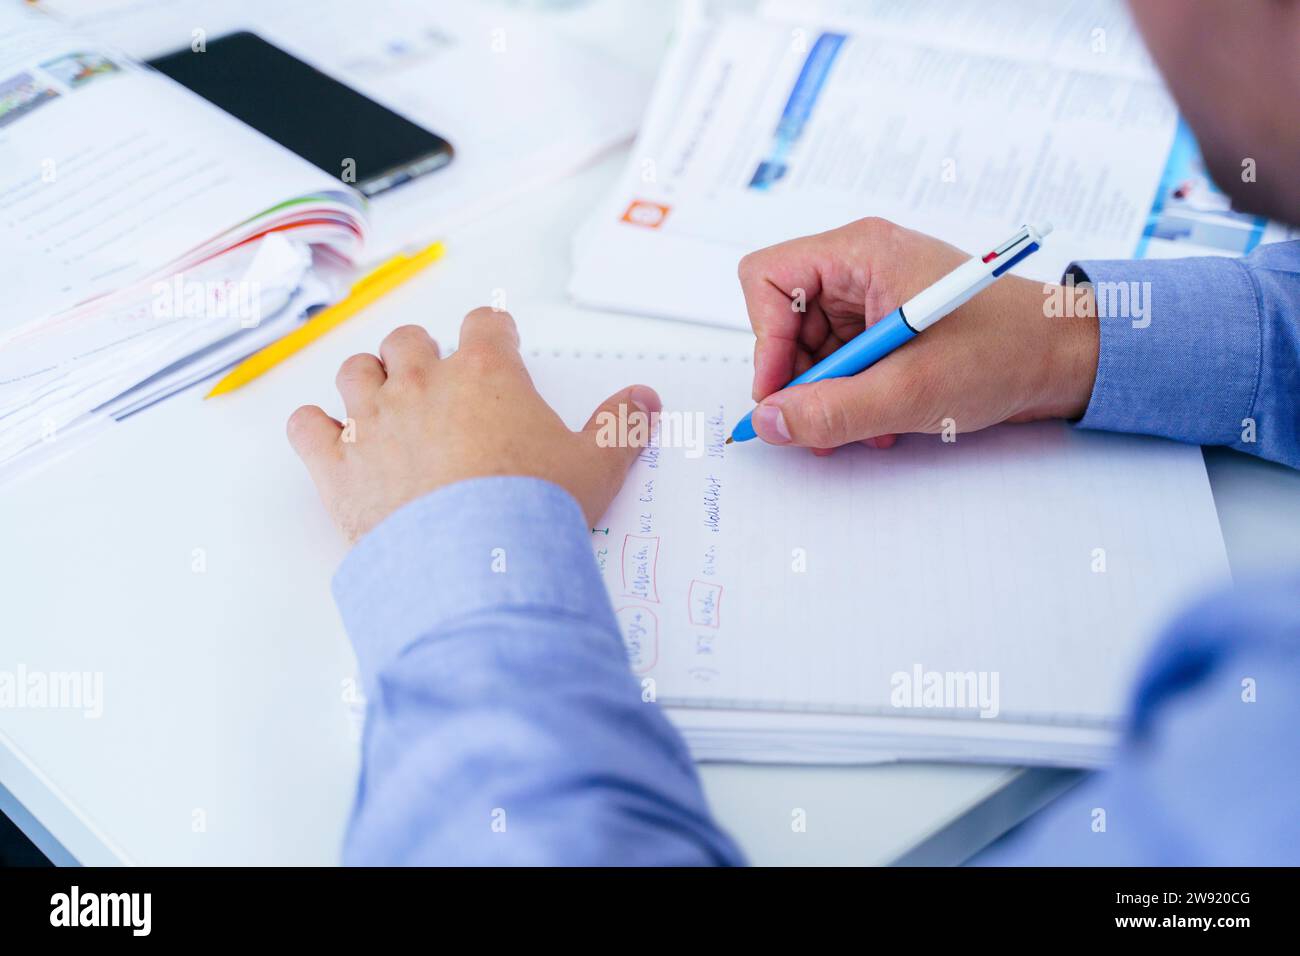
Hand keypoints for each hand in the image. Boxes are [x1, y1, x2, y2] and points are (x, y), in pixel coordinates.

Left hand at [287, 308, 659, 543]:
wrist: (476, 563)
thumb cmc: (534, 508)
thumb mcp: (596, 465)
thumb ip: (621, 425)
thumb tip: (646, 398)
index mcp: (486, 373)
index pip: (485, 325)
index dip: (493, 334)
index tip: (499, 346)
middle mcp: (422, 383)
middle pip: (409, 340)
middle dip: (421, 353)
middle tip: (439, 381)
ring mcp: (374, 421)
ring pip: (355, 372)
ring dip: (368, 380)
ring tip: (385, 401)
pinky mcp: (338, 466)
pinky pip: (307, 427)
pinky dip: (315, 428)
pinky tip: (330, 438)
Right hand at [737, 217, 1098, 450]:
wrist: (1070, 358)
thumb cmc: (1006, 353)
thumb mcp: (911, 390)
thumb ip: (833, 411)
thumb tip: (769, 422)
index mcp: (861, 252)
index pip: (766, 279)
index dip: (765, 340)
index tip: (781, 394)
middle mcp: (861, 264)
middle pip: (784, 318)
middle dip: (799, 377)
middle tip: (822, 421)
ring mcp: (873, 293)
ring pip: (810, 346)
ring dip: (828, 393)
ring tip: (865, 424)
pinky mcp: (886, 322)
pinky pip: (841, 359)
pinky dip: (852, 394)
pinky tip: (884, 417)